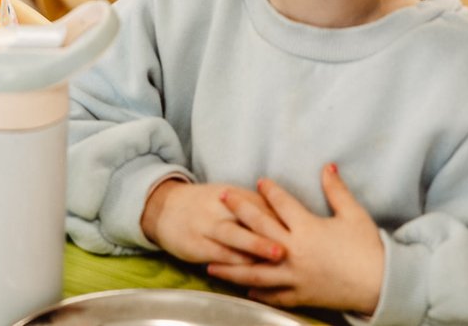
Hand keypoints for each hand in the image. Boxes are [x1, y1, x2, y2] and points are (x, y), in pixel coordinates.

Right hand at [141, 179, 287, 265]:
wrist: (163, 206)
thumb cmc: (205, 204)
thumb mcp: (228, 196)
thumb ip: (256, 206)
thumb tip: (291, 217)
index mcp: (232, 194)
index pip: (261, 204)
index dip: (282, 218)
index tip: (304, 229)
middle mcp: (220, 208)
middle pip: (248, 219)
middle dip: (268, 232)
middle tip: (289, 245)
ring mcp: (206, 226)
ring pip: (232, 236)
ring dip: (254, 247)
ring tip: (273, 257)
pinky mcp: (195, 243)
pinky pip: (216, 254)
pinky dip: (232, 263)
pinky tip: (248, 272)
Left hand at [207, 165, 384, 314]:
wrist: (383, 286)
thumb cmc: (369, 249)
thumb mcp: (354, 215)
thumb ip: (337, 190)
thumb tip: (327, 165)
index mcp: (308, 228)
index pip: (281, 204)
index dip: (268, 190)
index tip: (256, 181)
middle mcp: (295, 251)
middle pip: (259, 229)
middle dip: (238, 211)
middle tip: (220, 199)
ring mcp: (295, 275)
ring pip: (256, 270)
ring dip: (231, 265)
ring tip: (210, 262)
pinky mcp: (300, 295)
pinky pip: (274, 295)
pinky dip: (257, 293)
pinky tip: (243, 290)